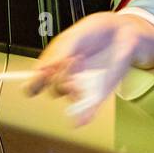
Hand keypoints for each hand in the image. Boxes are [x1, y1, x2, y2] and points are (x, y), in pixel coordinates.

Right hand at [26, 12, 146, 124]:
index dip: (33, 84)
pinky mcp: (99, 92)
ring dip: (75, 89)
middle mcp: (68, 75)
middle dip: (62, 78)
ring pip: (72, 98)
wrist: (121, 31)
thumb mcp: (75, 36)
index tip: (32, 86)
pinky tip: (80, 121)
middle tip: (73, 61)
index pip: (39, 79)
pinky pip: (88, 108)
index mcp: (56, 62)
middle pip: (56, 89)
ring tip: (85, 68)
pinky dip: (83, 116)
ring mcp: (83, 85)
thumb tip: (43, 68)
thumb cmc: (95, 31)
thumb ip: (60, 52)